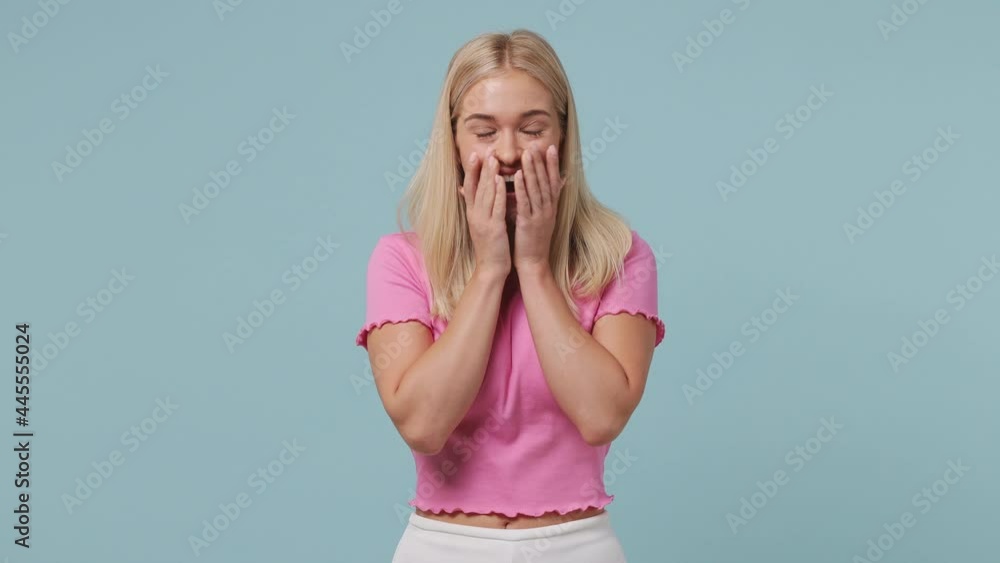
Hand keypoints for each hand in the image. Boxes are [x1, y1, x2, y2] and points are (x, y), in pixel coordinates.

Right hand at [459, 148, 509, 277]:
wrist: (490, 269)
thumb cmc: (490, 246)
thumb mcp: (481, 225)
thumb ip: (479, 208)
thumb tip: (471, 194)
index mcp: (473, 213)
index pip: (469, 187)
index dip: (471, 170)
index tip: (474, 154)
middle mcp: (475, 215)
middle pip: (476, 187)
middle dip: (480, 168)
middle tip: (484, 150)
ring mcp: (483, 221)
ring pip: (486, 194)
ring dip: (489, 175)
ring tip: (492, 159)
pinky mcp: (494, 228)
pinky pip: (497, 207)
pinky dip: (499, 192)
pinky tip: (501, 180)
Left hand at [512, 144, 564, 272]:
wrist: (534, 262)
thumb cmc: (535, 240)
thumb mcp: (545, 219)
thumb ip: (547, 201)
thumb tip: (557, 185)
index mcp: (551, 207)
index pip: (554, 181)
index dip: (553, 164)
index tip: (551, 147)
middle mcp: (548, 209)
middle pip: (545, 181)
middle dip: (541, 162)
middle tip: (537, 144)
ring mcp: (539, 216)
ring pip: (536, 189)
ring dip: (532, 170)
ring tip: (527, 153)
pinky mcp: (528, 223)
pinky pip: (525, 202)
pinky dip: (522, 187)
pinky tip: (518, 175)